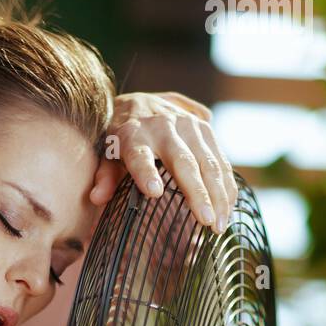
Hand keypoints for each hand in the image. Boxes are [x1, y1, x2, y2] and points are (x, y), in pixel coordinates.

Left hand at [89, 90, 237, 233]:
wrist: (138, 101)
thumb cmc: (119, 139)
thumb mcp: (106, 154)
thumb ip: (104, 176)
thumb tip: (97, 198)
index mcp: (132, 133)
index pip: (139, 155)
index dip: (146, 172)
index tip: (153, 192)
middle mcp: (163, 125)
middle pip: (184, 161)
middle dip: (197, 193)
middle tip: (206, 222)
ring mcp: (188, 124)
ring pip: (208, 161)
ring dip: (218, 194)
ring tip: (220, 225)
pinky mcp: (205, 126)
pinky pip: (220, 158)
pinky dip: (226, 184)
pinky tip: (228, 208)